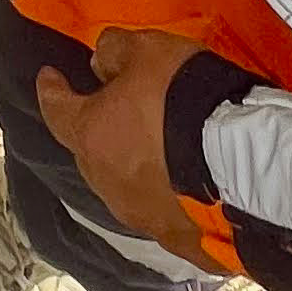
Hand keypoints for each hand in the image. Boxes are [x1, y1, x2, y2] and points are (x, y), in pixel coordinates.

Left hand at [35, 29, 225, 270]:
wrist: (242, 167)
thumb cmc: (184, 100)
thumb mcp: (148, 50)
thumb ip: (116, 51)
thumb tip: (101, 64)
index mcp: (90, 136)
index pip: (56, 109)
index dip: (51, 89)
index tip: (49, 77)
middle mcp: (105, 183)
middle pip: (90, 151)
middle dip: (98, 130)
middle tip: (116, 109)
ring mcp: (140, 218)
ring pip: (123, 185)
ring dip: (132, 165)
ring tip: (156, 149)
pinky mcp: (176, 240)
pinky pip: (163, 212)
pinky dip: (166, 195)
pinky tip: (184, 186)